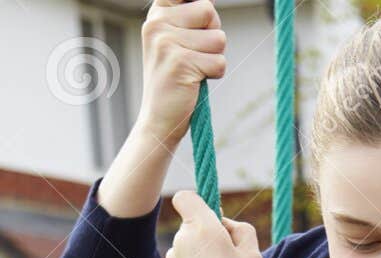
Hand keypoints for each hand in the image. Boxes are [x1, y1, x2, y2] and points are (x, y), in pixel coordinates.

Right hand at [139, 1, 225, 148]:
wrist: (158, 119)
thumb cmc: (173, 79)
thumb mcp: (174, 39)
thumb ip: (190, 17)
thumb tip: (211, 3)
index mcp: (156, 13)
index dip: (202, 9)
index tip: (200, 21)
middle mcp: (158, 23)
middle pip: (209, 10)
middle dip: (212, 34)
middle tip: (196, 54)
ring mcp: (167, 42)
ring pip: (218, 38)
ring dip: (214, 57)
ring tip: (194, 69)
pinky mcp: (181, 62)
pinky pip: (219, 61)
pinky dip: (214, 74)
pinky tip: (195, 81)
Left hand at [164, 191, 262, 257]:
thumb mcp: (253, 256)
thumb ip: (241, 229)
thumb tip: (226, 223)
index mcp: (202, 227)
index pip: (186, 197)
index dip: (199, 204)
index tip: (215, 221)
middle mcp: (181, 240)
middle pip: (191, 224)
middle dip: (207, 234)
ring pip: (187, 245)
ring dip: (201, 254)